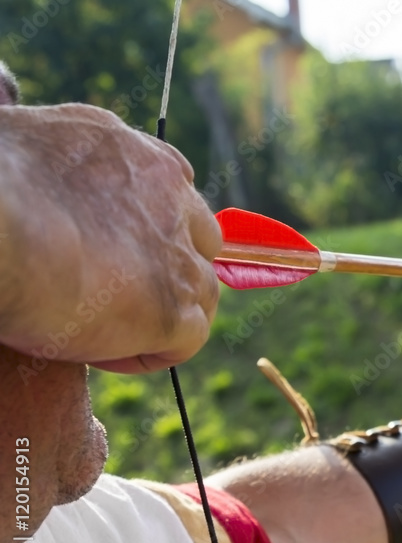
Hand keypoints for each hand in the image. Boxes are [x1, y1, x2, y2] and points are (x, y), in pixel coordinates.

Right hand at [0, 103, 220, 372]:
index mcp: (132, 152)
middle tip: (115, 293)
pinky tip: (100, 353)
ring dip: (161, 314)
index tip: (111, 246)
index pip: (171, 186)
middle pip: (199, 239)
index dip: (149, 224)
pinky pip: (187, 340)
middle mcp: (168, 195)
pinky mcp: (172, 310)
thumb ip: (50, 166)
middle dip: (170, 267)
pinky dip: (151, 352)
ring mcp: (177, 253)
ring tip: (100, 329)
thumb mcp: (19, 147)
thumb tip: (34, 182)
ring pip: (199, 291)